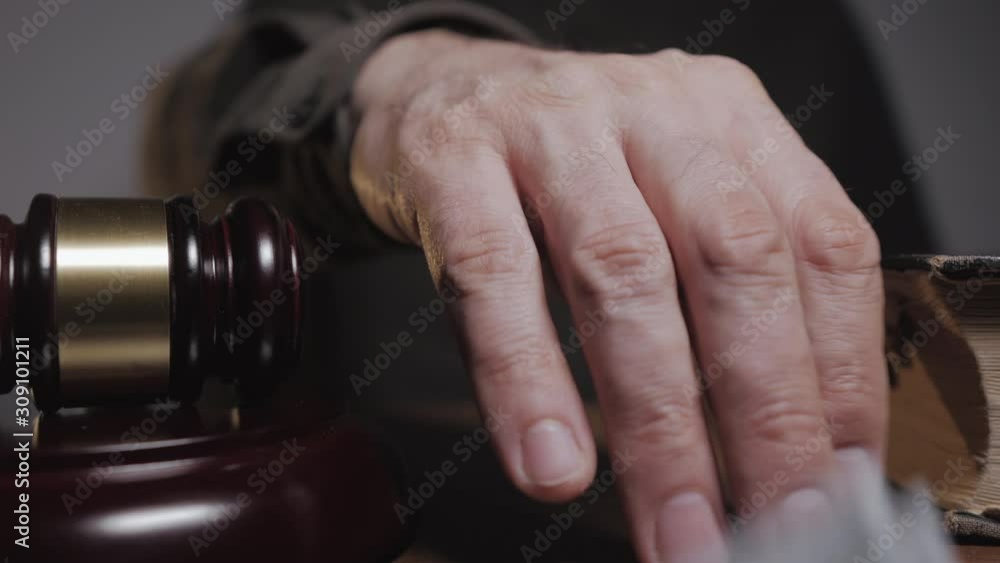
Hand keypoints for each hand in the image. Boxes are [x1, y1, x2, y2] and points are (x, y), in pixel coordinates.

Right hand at [350, 30, 885, 561]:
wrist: (438, 90)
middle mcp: (653, 110)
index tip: (839, 475)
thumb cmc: (565, 165)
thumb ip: (720, 288)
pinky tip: (551, 459)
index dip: (842, 368)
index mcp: (730, 120)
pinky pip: (492, 271)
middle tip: (771, 521)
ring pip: (621, 273)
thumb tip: (773, 438)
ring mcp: (548, 127)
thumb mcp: (667, 195)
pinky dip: (525, 376)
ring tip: (673, 522)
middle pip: (733, 261)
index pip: (822, 242)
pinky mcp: (452, 157)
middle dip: (763, 412)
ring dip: (655, 420)